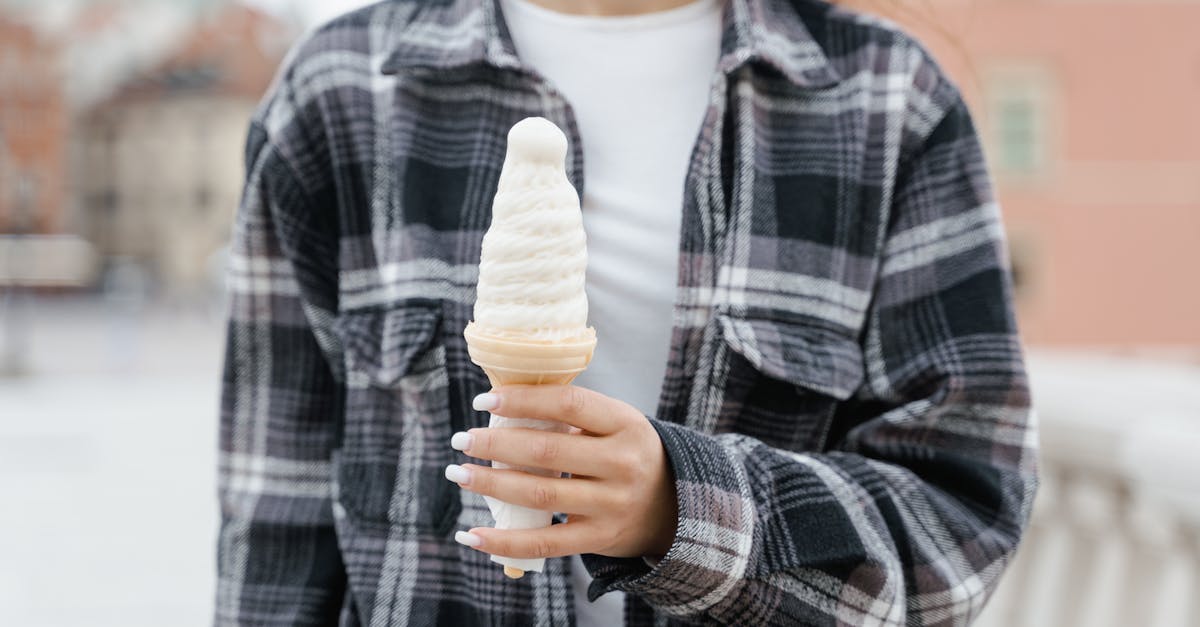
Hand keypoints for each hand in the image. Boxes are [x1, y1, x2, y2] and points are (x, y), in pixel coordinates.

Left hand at [446, 385, 677, 560]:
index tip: (483, 401)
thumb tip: (502, 406)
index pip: (568, 404)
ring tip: (459, 474)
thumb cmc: (626, 453)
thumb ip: (572, 416)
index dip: (522, 400)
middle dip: (495, 444)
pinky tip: (471, 534)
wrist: (674, 505)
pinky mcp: (600, 537)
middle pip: (547, 451)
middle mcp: (622, 463)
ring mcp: (612, 504)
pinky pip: (545, 543)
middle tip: (461, 440)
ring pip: (540, 493)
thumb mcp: (615, 425)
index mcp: (625, 423)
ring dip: (491, 484)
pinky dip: (504, 541)